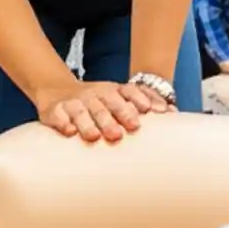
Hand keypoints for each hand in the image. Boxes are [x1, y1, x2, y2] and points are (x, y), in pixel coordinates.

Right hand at [35, 80, 171, 142]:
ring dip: (89, 123)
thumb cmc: (97, 101)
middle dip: (118, 114)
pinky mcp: (54, 111)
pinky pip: (58, 116)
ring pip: (82, 110)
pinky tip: (68, 132)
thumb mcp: (118, 98)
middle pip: (107, 102)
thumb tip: (174, 113)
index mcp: (112, 91)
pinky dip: (62, 123)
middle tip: (127, 129)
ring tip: (94, 137)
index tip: (148, 112)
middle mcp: (94, 94)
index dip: (138, 100)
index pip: (128, 92)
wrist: (56, 90)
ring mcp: (74, 102)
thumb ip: (143, 103)